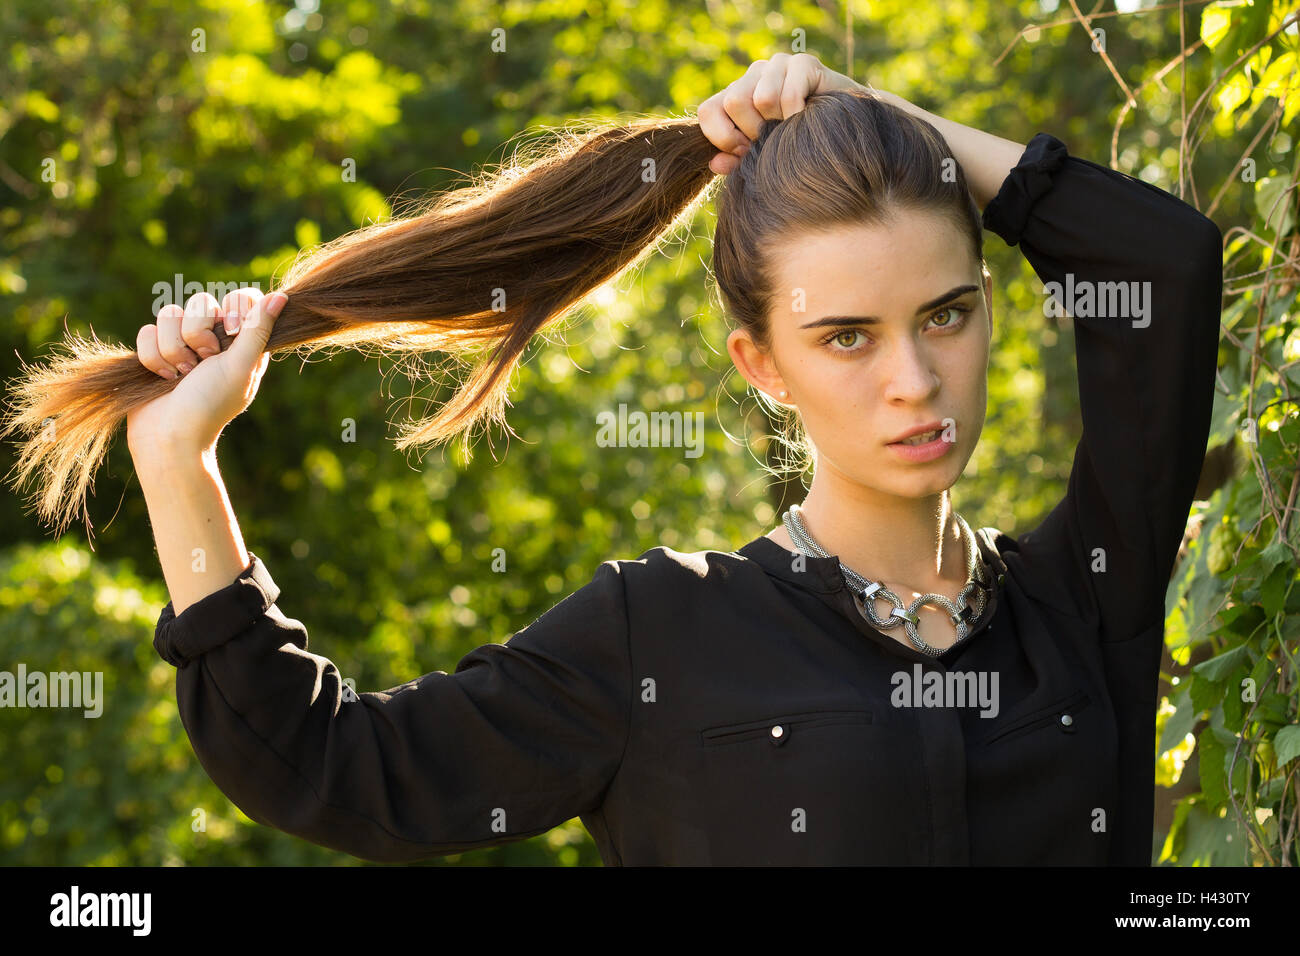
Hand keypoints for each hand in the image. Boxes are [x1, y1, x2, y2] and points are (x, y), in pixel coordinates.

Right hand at [126, 287, 285, 457]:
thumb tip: (282, 297)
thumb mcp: (240, 366)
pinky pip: (147, 330)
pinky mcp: (156, 351)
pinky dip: (153, 357)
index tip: (231, 329)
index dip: (233, 306)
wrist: (169, 435)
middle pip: (201, 301)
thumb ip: (258, 330)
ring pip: (169, 313)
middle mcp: (214, 339)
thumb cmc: (210, 404)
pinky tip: (163, 377)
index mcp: (242, 342)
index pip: (242, 297)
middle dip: (197, 334)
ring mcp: (183, 344)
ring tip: (181, 374)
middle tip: (203, 363)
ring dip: (173, 349)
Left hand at [697, 53, 866, 175]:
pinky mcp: (804, 63)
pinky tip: (808, 120)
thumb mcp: (764, 158)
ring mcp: (778, 64)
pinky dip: (798, 115)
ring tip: (793, 128)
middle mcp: (753, 75)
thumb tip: (715, 164)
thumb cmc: (799, 147)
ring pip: (761, 97)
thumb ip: (738, 162)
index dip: (723, 138)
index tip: (746, 153)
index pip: (708, 111)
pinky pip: (789, 93)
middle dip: (754, 132)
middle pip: (734, 102)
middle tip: (775, 140)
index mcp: (736, 96)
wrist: (846, 135)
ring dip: (780, 124)